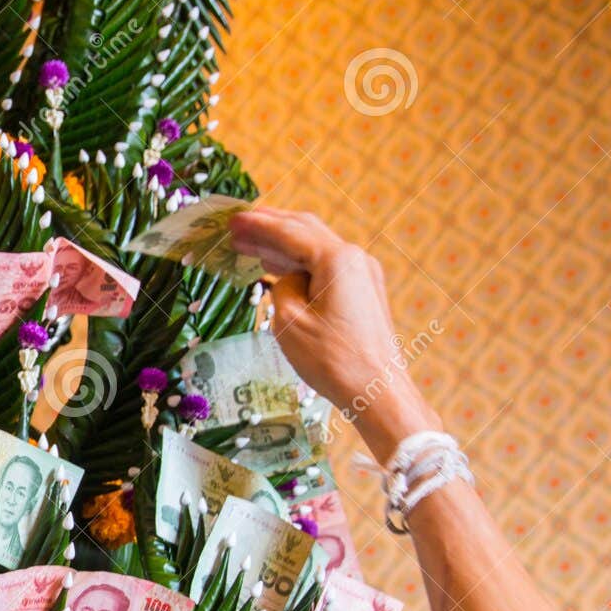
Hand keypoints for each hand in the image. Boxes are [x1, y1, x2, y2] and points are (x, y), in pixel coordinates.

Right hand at [228, 207, 440, 462]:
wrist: (377, 390)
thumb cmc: (334, 361)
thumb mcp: (290, 324)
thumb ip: (282, 288)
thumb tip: (289, 279)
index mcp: (337, 260)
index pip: (290, 233)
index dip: (258, 225)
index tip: (232, 220)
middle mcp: (355, 258)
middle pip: (306, 230)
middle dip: (270, 227)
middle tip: (238, 226)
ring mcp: (363, 274)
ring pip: (317, 248)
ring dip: (283, 245)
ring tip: (251, 245)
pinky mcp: (363, 292)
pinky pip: (327, 267)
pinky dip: (300, 263)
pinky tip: (280, 268)